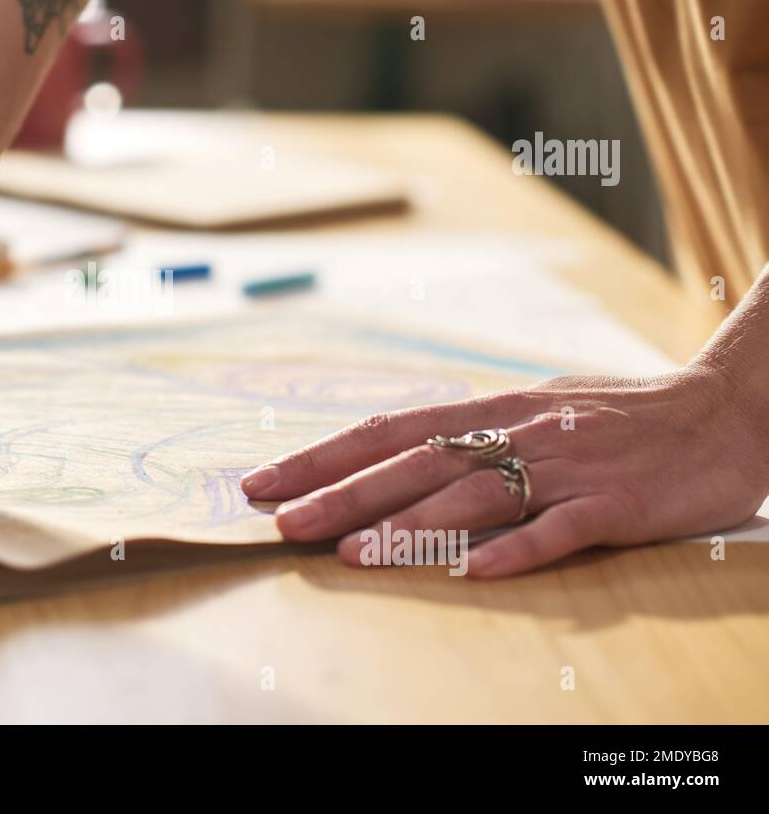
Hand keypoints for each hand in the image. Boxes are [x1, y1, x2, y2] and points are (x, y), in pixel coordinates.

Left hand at [240, 366, 768, 575]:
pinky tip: (475, 575)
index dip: (322, 457)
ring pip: (474, 496)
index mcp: (489, 409)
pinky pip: (561, 530)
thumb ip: (466, 432)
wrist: (721, 410)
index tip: (263, 481)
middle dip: (340, 495)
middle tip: (281, 523)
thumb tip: (391, 454)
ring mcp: (566, 467)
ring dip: (408, 526)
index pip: (386, 431)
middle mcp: (516, 432)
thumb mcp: (530, 409)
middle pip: (413, 464)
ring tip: (349, 554)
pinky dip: (518, 551)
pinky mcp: (616, 503)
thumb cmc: (613, 416)